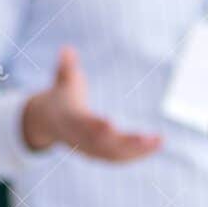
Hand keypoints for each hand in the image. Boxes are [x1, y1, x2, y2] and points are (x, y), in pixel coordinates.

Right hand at [21, 46, 162, 161]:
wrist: (48, 122)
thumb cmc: (62, 96)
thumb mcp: (62, 81)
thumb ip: (66, 67)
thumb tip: (66, 49)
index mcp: (71, 121)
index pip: (84, 125)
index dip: (96, 125)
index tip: (110, 124)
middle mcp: (81, 139)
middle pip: (103, 145)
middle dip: (126, 143)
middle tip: (147, 138)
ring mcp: (90, 149)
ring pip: (114, 154)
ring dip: (138, 150)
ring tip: (159, 141)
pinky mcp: (100, 154)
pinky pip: (120, 157)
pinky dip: (138, 153)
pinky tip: (156, 144)